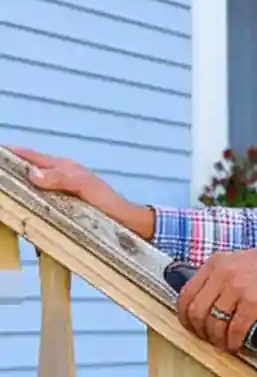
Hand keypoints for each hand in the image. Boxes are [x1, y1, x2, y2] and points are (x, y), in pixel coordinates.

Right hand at [5, 146, 154, 239]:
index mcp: (63, 167)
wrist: (125, 222)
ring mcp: (58, 194)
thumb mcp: (85, 186)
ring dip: (16, 192)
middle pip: (27, 171)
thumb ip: (62, 177)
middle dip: (9, 173)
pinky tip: (17, 215)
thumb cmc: (107, 201)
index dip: (12, 154)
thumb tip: (32, 173)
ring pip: (30, 190)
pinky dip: (26, 209)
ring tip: (3, 196)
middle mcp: (58, 178)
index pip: (32, 157)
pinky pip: (38, 206)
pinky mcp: (59, 210)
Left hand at [176, 242, 256, 351]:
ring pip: (213, 323)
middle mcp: (224, 273)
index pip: (186, 294)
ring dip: (217, 339)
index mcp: (217, 262)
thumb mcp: (242, 263)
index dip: (185, 317)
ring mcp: (238, 287)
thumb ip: (221, 279)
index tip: (192, 326)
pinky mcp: (255, 301)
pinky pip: (235, 329)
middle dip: (200, 331)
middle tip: (209, 339)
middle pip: (196, 311)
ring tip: (226, 343)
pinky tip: (239, 343)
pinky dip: (234, 341)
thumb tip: (206, 307)